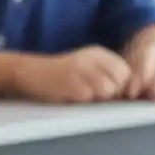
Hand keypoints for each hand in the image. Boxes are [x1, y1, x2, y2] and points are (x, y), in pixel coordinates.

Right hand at [12, 46, 130, 103]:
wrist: (27, 73)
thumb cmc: (59, 76)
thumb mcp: (86, 68)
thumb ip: (106, 76)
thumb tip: (127, 95)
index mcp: (98, 53)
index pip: (125, 71)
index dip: (120, 86)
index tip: (106, 93)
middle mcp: (92, 57)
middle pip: (119, 81)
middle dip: (111, 93)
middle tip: (92, 95)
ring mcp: (80, 69)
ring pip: (107, 89)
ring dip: (97, 98)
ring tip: (80, 95)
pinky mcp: (70, 81)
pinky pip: (88, 97)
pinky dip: (81, 101)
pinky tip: (69, 96)